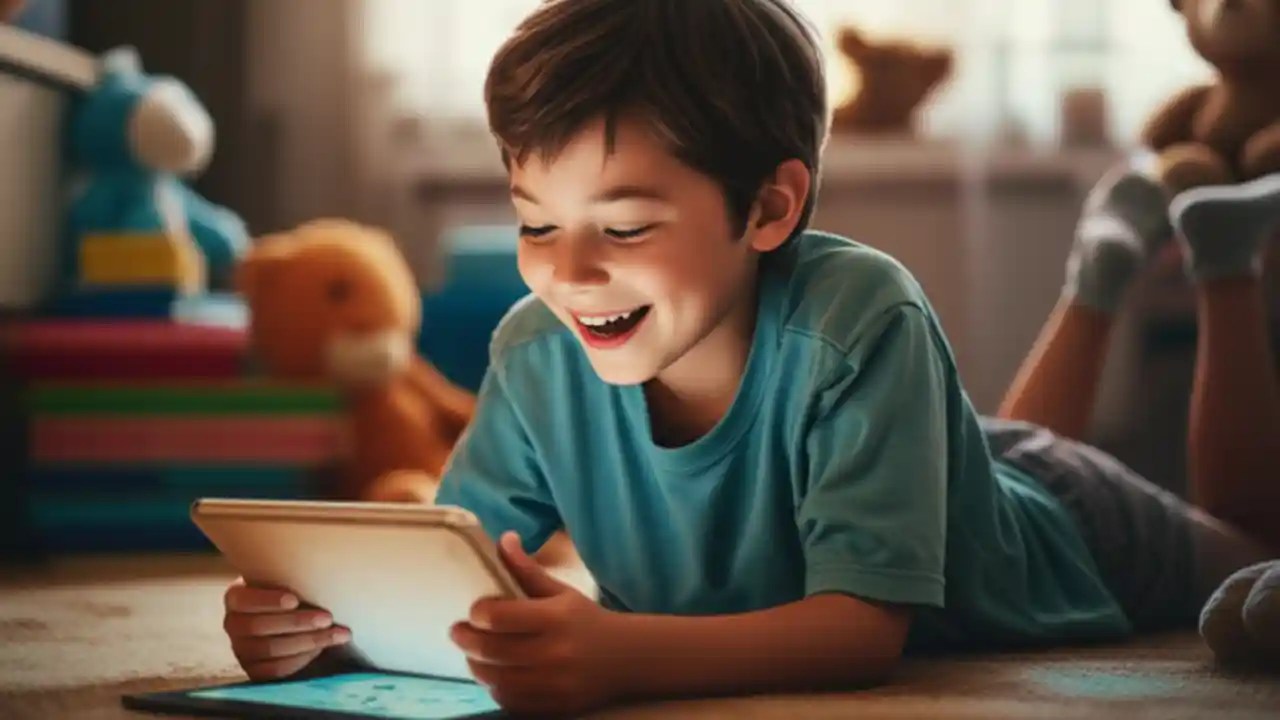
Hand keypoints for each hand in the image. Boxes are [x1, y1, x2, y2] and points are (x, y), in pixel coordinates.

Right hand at [222, 577, 351, 679]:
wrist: (292, 621)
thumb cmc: (291, 593)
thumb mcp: (286, 580)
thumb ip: (292, 576)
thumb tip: (321, 568)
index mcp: (236, 598)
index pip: (244, 601)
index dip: (268, 601)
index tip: (294, 600)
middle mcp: (233, 625)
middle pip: (259, 627)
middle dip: (297, 622)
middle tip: (327, 618)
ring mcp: (242, 650)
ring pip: (271, 649)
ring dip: (307, 641)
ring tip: (336, 634)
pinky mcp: (255, 671)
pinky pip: (276, 669)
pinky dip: (302, 659)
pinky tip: (321, 648)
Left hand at [451, 532, 621, 716]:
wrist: (627, 659)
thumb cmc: (586, 620)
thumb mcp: (560, 591)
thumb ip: (527, 569)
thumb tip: (504, 538)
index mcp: (554, 618)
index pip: (499, 617)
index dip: (479, 613)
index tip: (474, 611)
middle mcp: (554, 652)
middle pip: (491, 650)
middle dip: (466, 640)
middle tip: (458, 632)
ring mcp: (554, 684)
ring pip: (496, 680)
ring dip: (478, 666)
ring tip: (474, 655)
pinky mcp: (555, 706)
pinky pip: (511, 702)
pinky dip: (497, 689)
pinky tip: (496, 676)